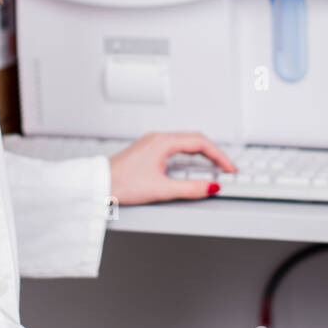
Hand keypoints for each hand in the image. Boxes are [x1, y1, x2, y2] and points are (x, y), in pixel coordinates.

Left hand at [108, 131, 237, 205]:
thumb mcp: (161, 189)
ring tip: (214, 167)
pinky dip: (189, 155)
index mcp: (163, 142)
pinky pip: (175, 147)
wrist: (98, 184)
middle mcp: (158, 139)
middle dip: (213, 153)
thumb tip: (211, 187)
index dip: (219, 156)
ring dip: (201, 153)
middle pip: (194, 140)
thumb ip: (190, 188)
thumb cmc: (122, 184)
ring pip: (184, 143)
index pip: (200, 143)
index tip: (229, 168)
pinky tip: (191, 165)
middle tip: (226, 168)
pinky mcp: (147, 151)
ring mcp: (152, 143)